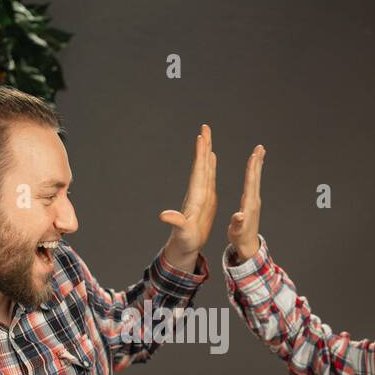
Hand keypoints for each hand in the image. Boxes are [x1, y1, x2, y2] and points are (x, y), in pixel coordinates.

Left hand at [159, 123, 217, 269]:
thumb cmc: (184, 242)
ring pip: (204, 169)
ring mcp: (201, 195)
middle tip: (205, 127)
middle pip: (201, 165)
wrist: (183, 247)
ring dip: (206, 152)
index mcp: (195, 198)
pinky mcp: (205, 199)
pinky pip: (209, 178)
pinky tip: (211, 158)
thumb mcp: (181, 233)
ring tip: (207, 137)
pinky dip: (210, 166)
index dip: (200, 155)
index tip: (201, 137)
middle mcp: (197, 193)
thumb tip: (163, 215)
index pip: (198, 172)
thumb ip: (175, 222)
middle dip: (203, 146)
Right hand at [227, 144, 264, 260]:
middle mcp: (254, 200)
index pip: (251, 183)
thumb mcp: (236, 232)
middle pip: (256, 177)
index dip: (252, 169)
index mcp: (249, 205)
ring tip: (259, 151)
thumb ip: (237, 223)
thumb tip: (239, 215)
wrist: (248, 246)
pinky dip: (254, 172)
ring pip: (256, 178)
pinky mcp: (252, 201)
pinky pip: (253, 182)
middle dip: (257, 161)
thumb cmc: (240, 239)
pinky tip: (254, 166)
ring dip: (257, 164)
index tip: (253, 156)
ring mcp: (254, 200)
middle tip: (260, 147)